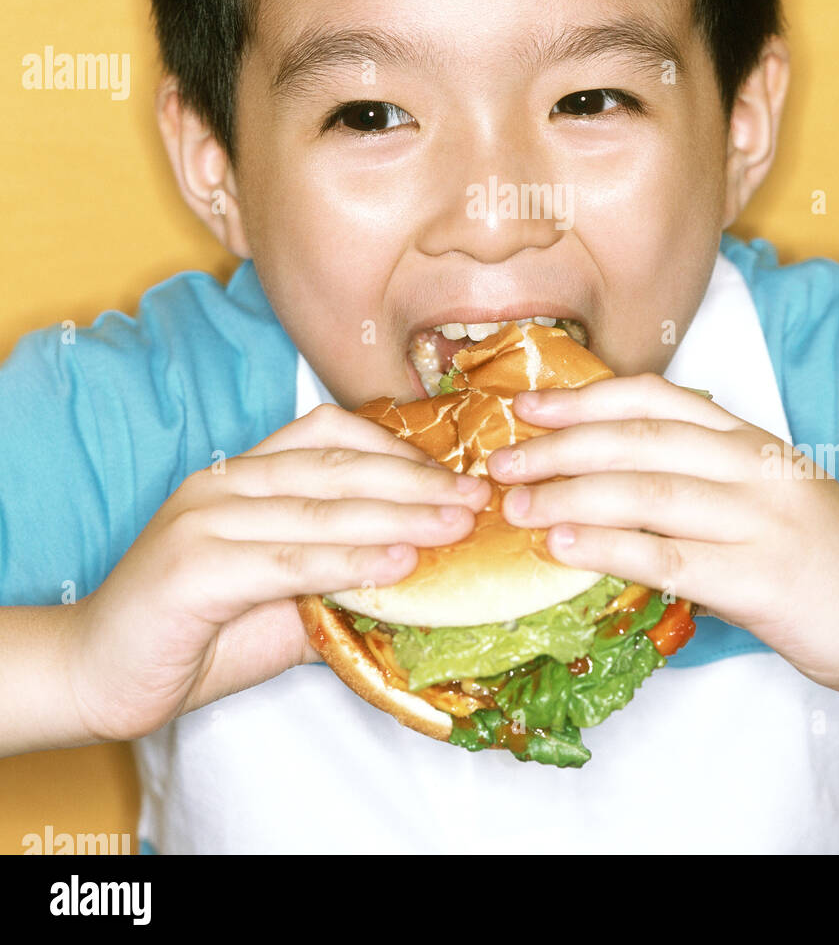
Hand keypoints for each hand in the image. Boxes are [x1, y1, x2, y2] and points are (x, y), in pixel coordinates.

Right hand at [64, 403, 483, 740]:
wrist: (94, 672)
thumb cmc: (193, 634)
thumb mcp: (281, 601)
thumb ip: (339, 583)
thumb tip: (424, 585)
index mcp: (244, 473)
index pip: (331, 433)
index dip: (399, 448)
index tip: (457, 471)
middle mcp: (224, 482)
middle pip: (339, 465)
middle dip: (418, 481)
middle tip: (477, 497)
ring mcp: (205, 517)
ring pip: (321, 506)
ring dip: (399, 516)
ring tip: (455, 525)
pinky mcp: (193, 566)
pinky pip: (287, 558)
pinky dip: (348, 560)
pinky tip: (396, 565)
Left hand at [487, 374, 838, 696]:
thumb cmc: (823, 548)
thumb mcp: (762, 490)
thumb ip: (696, 476)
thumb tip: (599, 479)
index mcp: (746, 437)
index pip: (655, 397)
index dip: (584, 397)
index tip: (525, 405)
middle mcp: (750, 466)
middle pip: (637, 440)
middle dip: (558, 447)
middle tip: (498, 462)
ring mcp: (760, 520)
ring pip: (646, 493)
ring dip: (570, 496)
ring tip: (515, 505)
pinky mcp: (764, 579)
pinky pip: (673, 558)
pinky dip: (610, 550)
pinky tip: (563, 550)